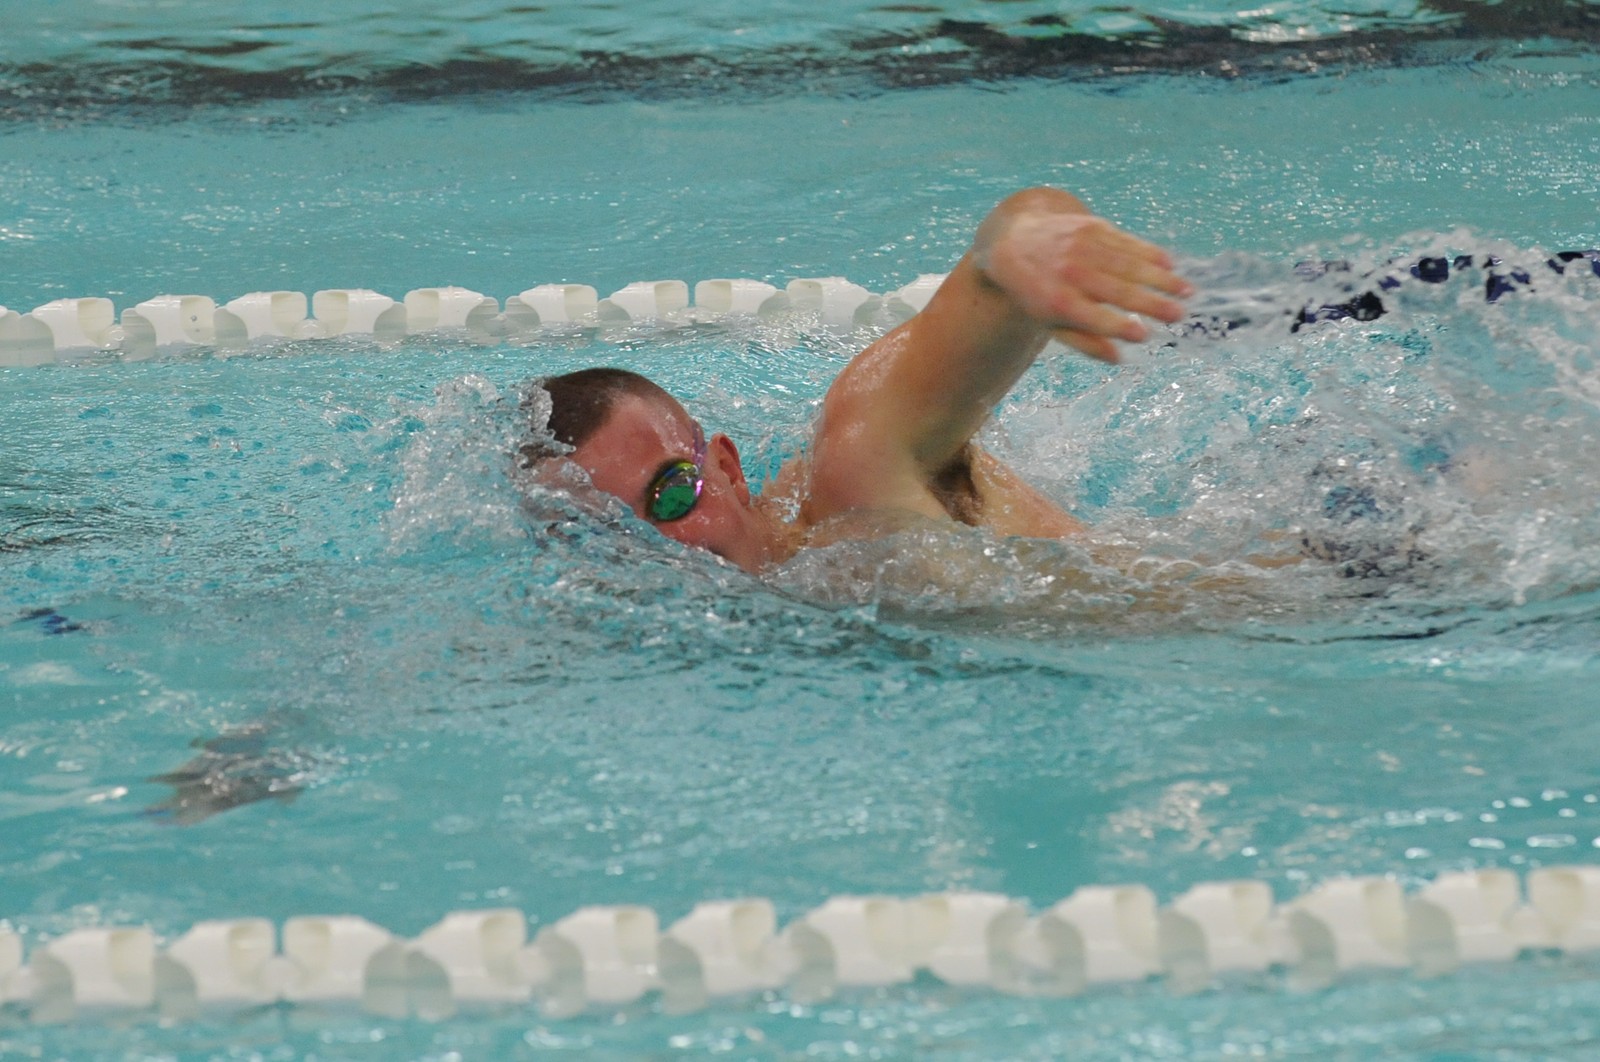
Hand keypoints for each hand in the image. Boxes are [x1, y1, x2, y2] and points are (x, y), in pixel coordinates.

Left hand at [975, 205, 1191, 362]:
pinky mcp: (1092, 227)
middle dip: (1153, 304)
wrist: (1015, 243)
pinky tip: (1170, 265)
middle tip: (1180, 315)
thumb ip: (1084, 342)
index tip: (1146, 336)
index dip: (1121, 328)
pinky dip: (1150, 253)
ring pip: (1130, 265)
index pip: (1096, 319)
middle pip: (1119, 292)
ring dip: (1162, 278)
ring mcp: (1083, 247)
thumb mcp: (1050, 323)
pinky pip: (1127, 242)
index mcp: (1058, 303)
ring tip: (1186, 291)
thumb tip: (1119, 358)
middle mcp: (1071, 273)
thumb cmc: (1038, 292)